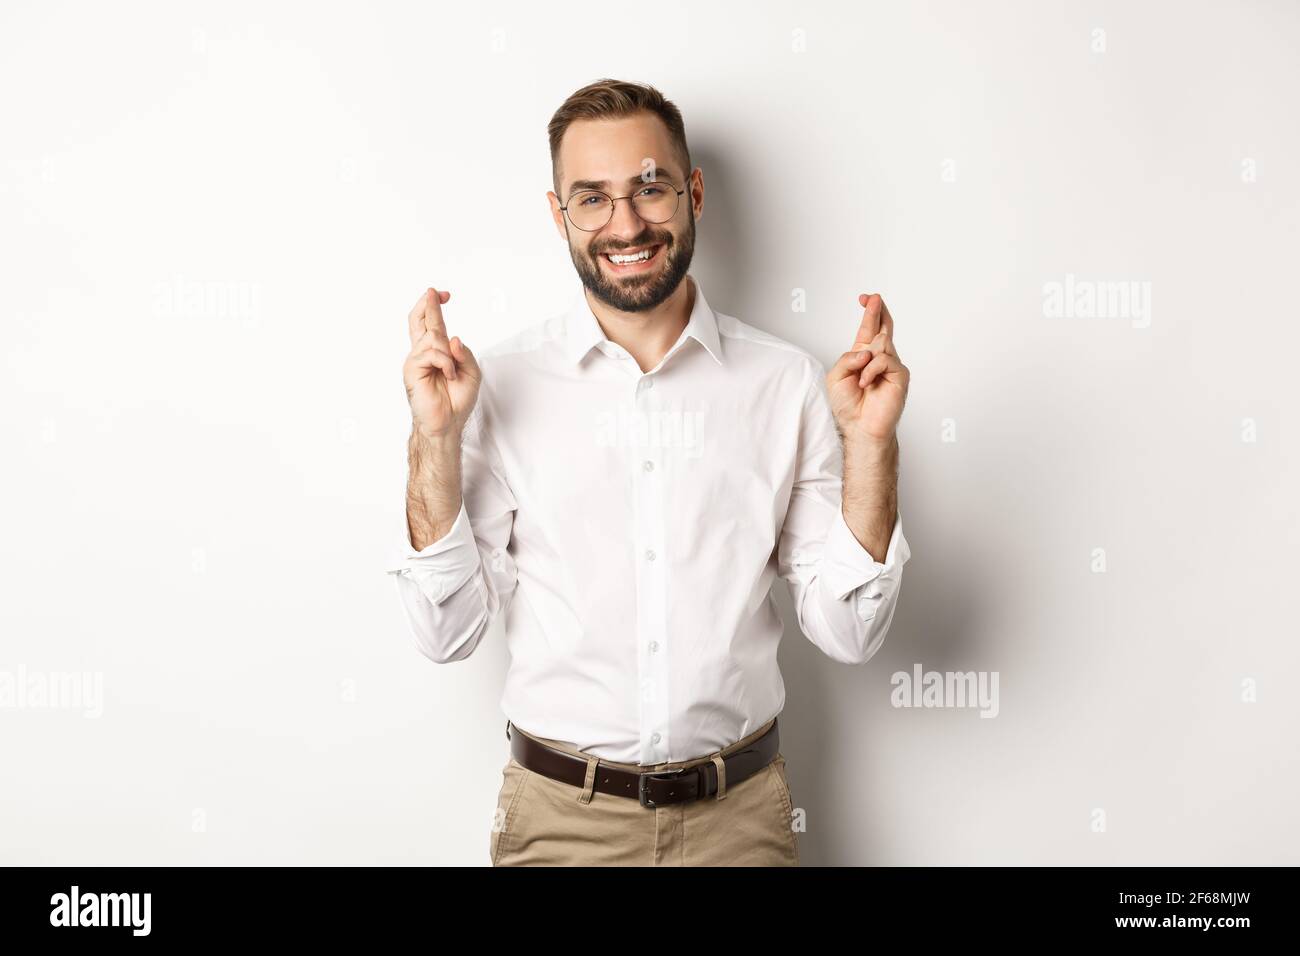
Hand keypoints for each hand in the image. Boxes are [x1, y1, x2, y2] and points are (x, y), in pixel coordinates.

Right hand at [403, 287, 480, 440]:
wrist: (447, 423)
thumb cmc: (457, 401)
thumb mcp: (472, 373)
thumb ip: (466, 354)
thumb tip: (454, 338)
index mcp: (436, 352)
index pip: (432, 323)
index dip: (434, 307)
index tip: (444, 295)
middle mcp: (423, 353)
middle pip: (419, 320)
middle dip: (428, 304)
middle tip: (433, 292)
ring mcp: (416, 360)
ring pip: (433, 337)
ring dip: (449, 352)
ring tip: (451, 372)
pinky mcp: (412, 369)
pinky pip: (433, 353)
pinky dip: (446, 363)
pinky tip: (448, 376)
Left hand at [826, 293, 909, 443]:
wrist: (860, 428)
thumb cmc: (848, 406)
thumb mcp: (836, 377)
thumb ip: (847, 358)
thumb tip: (867, 351)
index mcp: (863, 357)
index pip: (869, 330)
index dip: (869, 313)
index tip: (866, 297)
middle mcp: (879, 359)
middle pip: (882, 328)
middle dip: (877, 311)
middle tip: (872, 297)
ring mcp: (891, 366)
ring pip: (881, 344)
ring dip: (865, 360)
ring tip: (861, 380)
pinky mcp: (900, 375)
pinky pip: (885, 360)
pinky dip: (871, 370)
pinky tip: (866, 383)